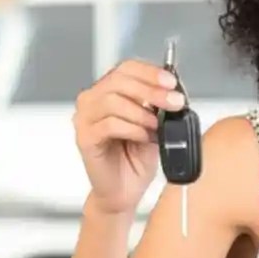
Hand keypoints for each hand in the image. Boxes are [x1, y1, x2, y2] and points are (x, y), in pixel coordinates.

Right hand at [73, 60, 185, 216]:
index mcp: (110, 91)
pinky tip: (144, 137)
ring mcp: (85, 119)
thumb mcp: (156, 123)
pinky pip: (109, 124)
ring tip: (156, 127)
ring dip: (142, 113)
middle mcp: (93, 101)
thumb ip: (160, 105)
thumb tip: (174, 90)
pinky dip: (133, 129)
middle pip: (119, 81)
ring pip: (113, 101)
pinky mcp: (85, 138)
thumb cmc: (137, 157)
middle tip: (173, 103)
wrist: (126, 189)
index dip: (150, 72)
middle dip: (152, 90)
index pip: (126, 68)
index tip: (171, 82)